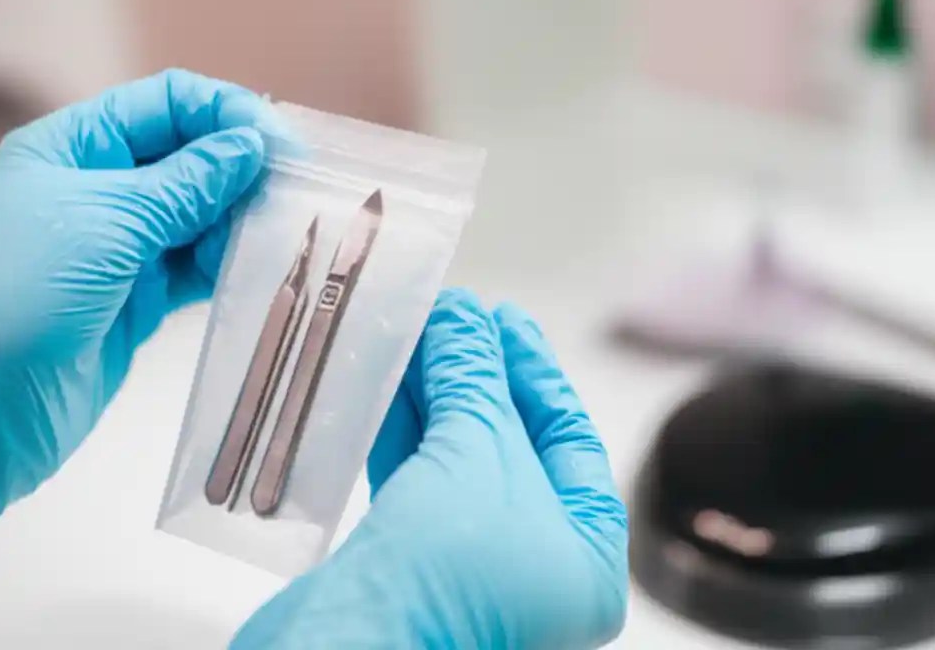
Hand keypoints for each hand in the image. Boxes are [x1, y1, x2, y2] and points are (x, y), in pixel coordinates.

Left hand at [0, 69, 281, 565]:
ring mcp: (122, 245)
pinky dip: (229, 261)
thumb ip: (187, 184)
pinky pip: (197, 265)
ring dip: (240, 216)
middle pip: (189, 154)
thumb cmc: (24, 294)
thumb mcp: (110, 224)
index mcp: (74, 146)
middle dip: (240, 164)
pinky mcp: (141, 297)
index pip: (164, 103)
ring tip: (285, 226)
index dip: (223, 111)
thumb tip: (249, 146)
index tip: (278, 139)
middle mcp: (100, 187)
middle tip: (298, 185)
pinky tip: (263, 262)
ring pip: (200, 212)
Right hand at [234, 290, 628, 648]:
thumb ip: (475, 379)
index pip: (570, 443)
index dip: (534, 373)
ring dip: (432, 397)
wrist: (349, 649)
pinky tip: (386, 385)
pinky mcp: (409, 571)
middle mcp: (533, 571)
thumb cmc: (443, 572)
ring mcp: (469, 574)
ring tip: (415, 335)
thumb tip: (465, 319)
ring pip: (454, 464)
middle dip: (476, 378)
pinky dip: (402, 435)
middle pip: (508, 448)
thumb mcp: (475, 452)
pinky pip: (414, 487)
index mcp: (585, 561)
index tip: (504, 321)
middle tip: (455, 318)